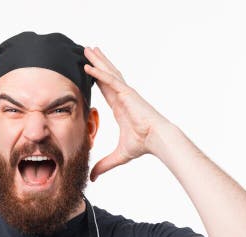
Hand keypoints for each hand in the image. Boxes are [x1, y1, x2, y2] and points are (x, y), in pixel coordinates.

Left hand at [83, 47, 170, 180]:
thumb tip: (93, 178)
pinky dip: (99, 73)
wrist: (157, 140)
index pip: (106, 90)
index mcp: (120, 107)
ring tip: (88, 48)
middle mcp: (122, 97)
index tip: (89, 69)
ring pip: (108, 73)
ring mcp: (125, 94)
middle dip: (98, 62)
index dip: (97, 79)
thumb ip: (104, 165)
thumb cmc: (143, 145)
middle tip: (87, 50)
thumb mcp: (118, 156)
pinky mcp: (127, 94)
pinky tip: (88, 65)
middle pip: (107, 76)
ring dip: (98, 60)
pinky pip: (110, 80)